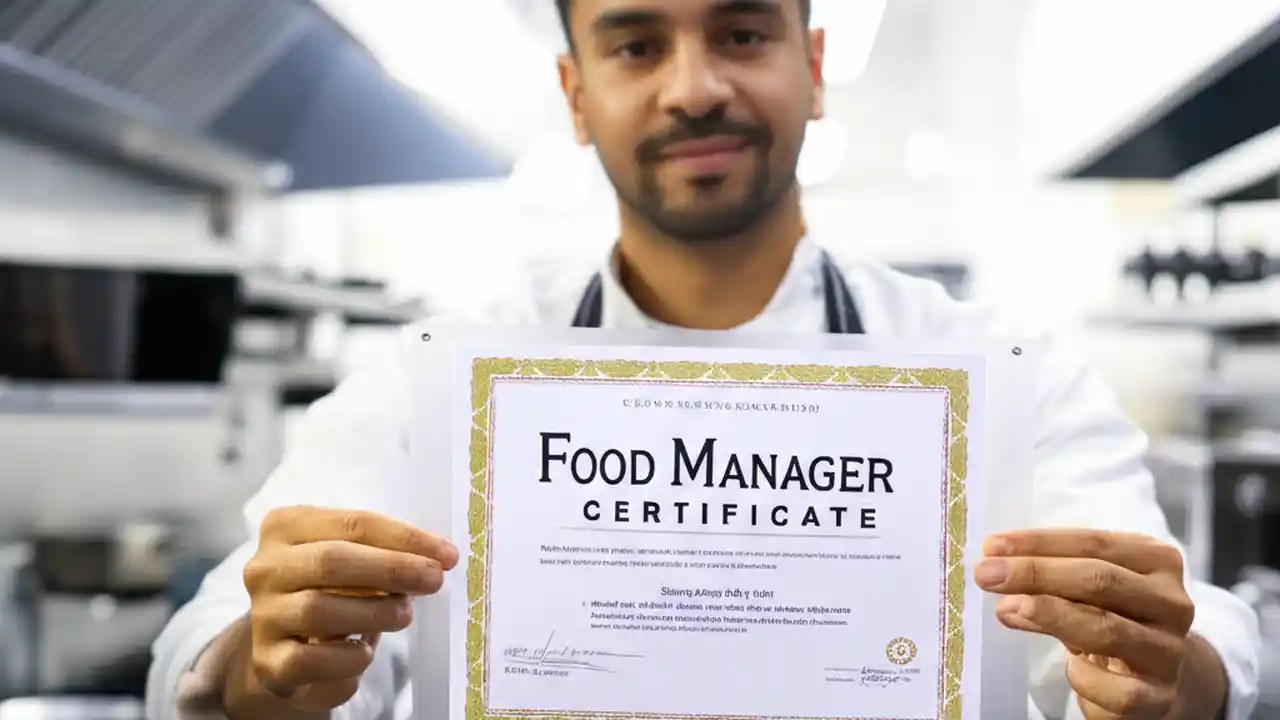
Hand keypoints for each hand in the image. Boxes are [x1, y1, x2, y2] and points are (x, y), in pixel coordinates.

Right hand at [236, 506, 458, 713]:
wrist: (289, 647)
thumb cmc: (332, 590)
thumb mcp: (353, 558)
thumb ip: (385, 550)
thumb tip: (439, 557)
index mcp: (285, 526)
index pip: (353, 523)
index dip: (405, 538)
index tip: (446, 554)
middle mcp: (265, 568)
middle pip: (332, 562)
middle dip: (393, 570)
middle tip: (433, 580)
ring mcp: (263, 616)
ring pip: (319, 610)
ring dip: (375, 613)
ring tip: (403, 615)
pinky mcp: (268, 662)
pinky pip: (313, 660)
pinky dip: (350, 658)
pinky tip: (365, 651)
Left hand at [974, 529, 1195, 718]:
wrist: (1156, 678)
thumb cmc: (1111, 617)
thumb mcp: (1088, 590)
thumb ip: (1050, 578)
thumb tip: (997, 572)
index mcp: (1157, 561)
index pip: (1095, 543)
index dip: (1040, 543)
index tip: (992, 546)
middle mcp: (1171, 602)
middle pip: (1100, 581)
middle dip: (1036, 574)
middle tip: (987, 574)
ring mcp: (1169, 651)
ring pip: (1107, 630)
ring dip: (1049, 616)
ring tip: (1006, 608)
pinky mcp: (1160, 697)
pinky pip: (1117, 689)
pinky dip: (1084, 677)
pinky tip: (1067, 668)